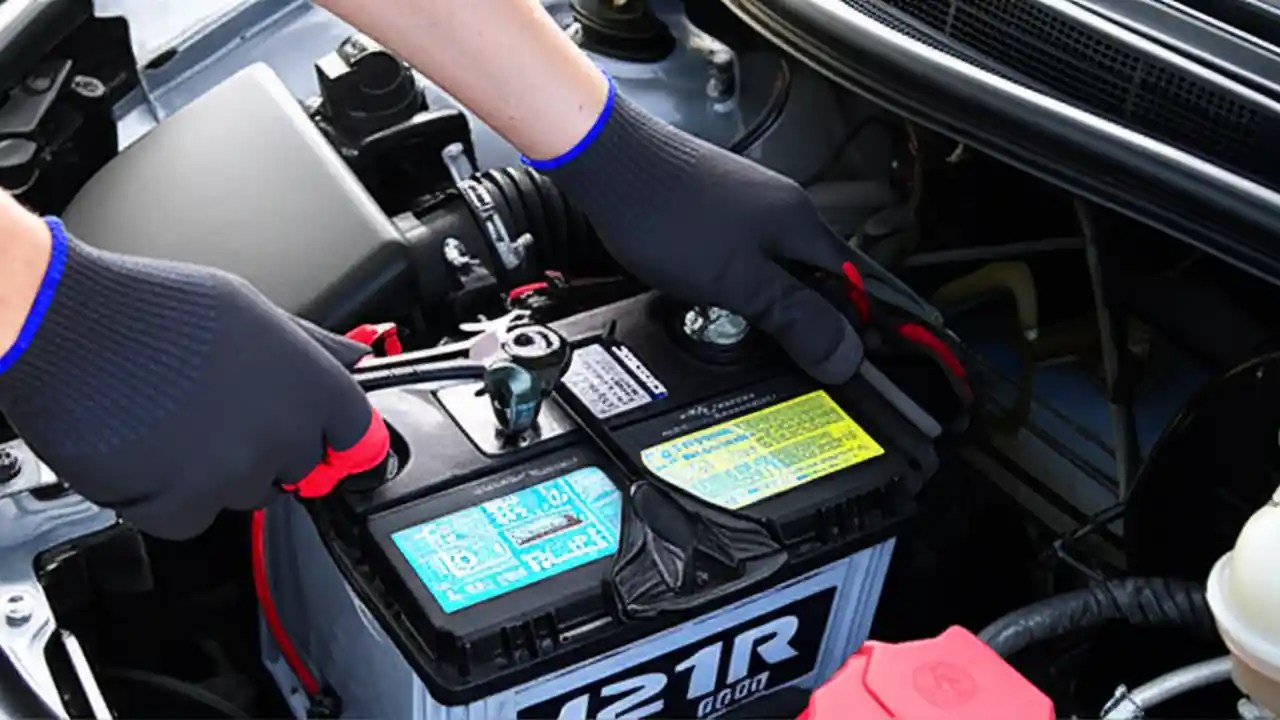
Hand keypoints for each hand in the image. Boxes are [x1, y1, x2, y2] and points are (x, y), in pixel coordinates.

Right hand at [0, 219, 385, 539]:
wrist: (68, 326)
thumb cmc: (154, 309)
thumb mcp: (251, 310)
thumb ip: (312, 346)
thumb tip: (360, 356)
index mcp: (310, 384)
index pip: (358, 436)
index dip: (338, 438)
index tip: (326, 440)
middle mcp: (281, 433)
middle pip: (300, 469)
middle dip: (271, 449)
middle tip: (224, 415)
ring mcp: (233, 474)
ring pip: (245, 495)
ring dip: (218, 473)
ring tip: (178, 424)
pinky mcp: (180, 506)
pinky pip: (192, 520)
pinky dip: (171, 498)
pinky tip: (152, 452)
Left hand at [538, 88, 862, 383]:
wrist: (609, 163)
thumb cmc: (665, 214)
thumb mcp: (738, 283)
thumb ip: (794, 317)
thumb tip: (844, 354)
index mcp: (799, 223)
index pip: (858, 281)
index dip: (866, 322)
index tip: (873, 352)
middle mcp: (783, 206)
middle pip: (823, 272)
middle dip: (826, 313)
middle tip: (819, 355)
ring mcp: (751, 203)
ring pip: (787, 262)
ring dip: (790, 298)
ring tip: (781, 334)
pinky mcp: (721, 207)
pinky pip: (755, 253)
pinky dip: (757, 282)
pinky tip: (735, 299)